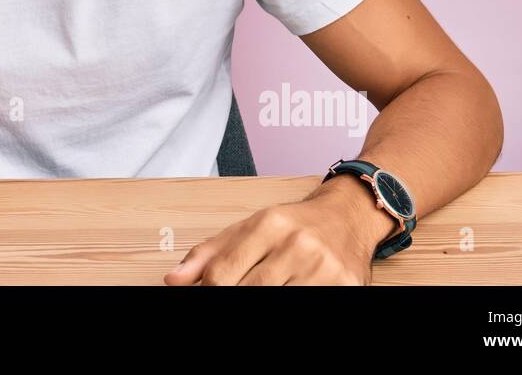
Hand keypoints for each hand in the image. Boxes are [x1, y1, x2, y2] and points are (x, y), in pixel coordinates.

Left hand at [164, 183, 393, 284]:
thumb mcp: (247, 229)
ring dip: (264, 304)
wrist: (347, 217)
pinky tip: (284, 293)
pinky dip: (291, 303)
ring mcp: (323, 267)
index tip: (204, 294)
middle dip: (232, 299)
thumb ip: (208, 255)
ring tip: (259, 292)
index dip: (207, 291)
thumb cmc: (293, 226)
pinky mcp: (346, 285)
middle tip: (227, 302)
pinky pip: (309, 302)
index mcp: (269, 225)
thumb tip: (173, 280)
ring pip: (279, 300)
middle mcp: (297, 244)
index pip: (223, 273)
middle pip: (250, 291)